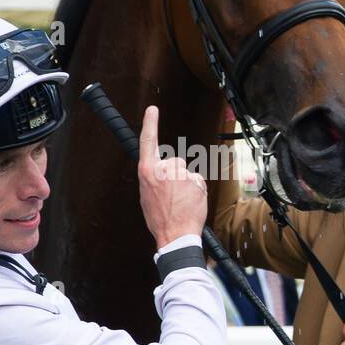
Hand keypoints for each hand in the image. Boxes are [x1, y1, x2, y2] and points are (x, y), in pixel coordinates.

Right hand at [137, 105, 206, 249]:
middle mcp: (163, 169)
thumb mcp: (147, 195)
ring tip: (180, 202)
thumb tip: (160, 172)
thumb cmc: (159, 218)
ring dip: (186, 183)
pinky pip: (197, 181)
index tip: (152, 110)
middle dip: (175, 175)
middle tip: (172, 196)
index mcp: (147, 172)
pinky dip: (196, 190)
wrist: (175, 234)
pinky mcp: (195, 180)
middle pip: (174, 162)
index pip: (148, 141)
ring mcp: (180, 174)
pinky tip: (190, 202)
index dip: (150, 123)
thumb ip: (153, 178)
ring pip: (186, 172)